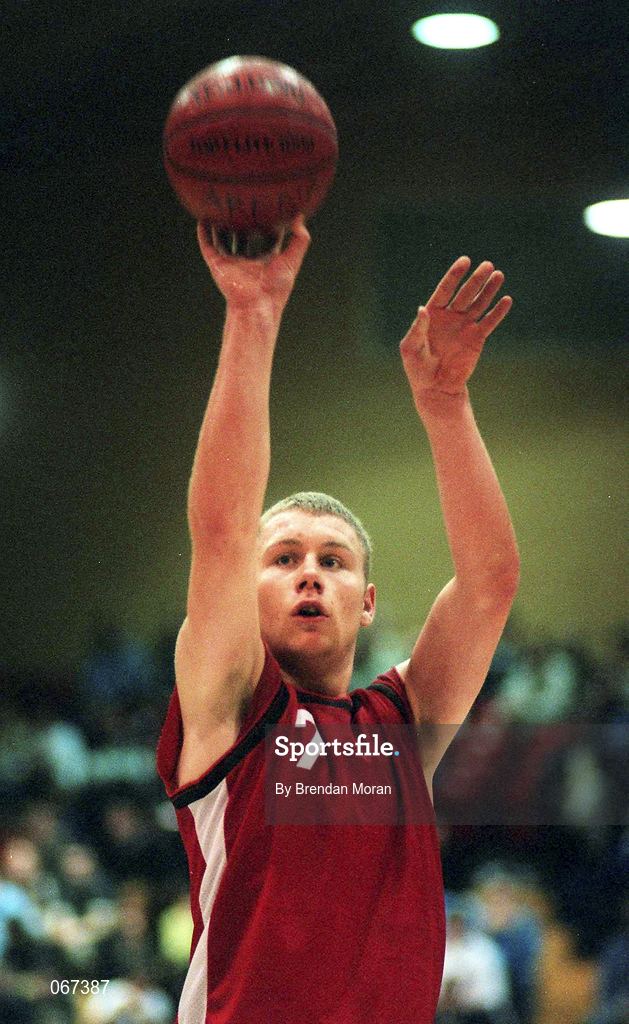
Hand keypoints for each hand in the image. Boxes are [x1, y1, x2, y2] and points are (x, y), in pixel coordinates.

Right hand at [197, 216, 310, 313]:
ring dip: (222, 224)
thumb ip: (299, 239)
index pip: (267, 236)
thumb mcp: (292, 259)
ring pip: (224, 238)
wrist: (256, 304)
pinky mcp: (218, 264)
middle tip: (244, 201)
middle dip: (244, 220)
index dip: (269, 222)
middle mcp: (248, 260)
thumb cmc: (276, 287)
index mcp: (267, 259)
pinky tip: (202, 218)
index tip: (269, 205)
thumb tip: (299, 216)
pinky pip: (208, 245)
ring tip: (220, 205)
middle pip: (245, 235)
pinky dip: (204, 233)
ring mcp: (232, 262)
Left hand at [400, 257, 511, 395]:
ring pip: (479, 303)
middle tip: (488, 265)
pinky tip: (506, 300)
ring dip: (489, 290)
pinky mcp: (477, 338)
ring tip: (498, 275)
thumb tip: (423, 308)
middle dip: (476, 280)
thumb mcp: (411, 349)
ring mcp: (465, 326)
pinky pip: (489, 322)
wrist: (436, 388)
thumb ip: (417, 328)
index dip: (454, 275)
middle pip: (465, 293)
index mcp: (433, 314)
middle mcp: (450, 316)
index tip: (465, 261)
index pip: (445, 290)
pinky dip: (498, 312)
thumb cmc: (418, 369)